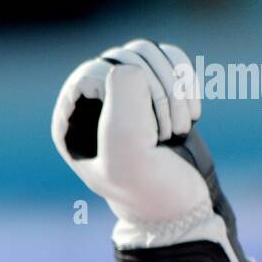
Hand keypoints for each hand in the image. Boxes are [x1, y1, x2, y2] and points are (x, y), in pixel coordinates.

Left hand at [51, 39, 253, 261]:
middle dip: (159, 91)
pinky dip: (186, 82)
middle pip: (127, 57)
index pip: (97, 70)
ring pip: (150, 53)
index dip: (133, 92)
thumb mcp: (128, 152)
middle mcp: (92, 103)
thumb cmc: (149, 190)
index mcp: (71, 121)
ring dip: (176, 87)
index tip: (149, 132)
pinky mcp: (156, 90)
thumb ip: (123, 100)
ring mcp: (125, 94)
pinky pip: (170, 58)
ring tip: (180, 127)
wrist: (183, 208)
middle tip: (169, 133)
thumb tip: (131, 64)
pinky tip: (191, 115)